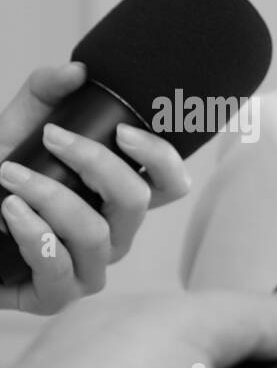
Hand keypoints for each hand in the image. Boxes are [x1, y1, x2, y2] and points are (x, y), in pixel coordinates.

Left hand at [0, 63, 191, 313]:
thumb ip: (42, 98)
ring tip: (8, 176)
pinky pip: (59, 268)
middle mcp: (113, 236)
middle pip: (135, 203)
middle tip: (52, 138)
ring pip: (95, 234)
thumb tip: (76, 70)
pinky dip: (33, 234)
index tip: (124, 132)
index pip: (170, 185)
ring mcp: (89, 270)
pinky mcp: (56, 297)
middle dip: (95, 164)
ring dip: (51, 197)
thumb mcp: (12, 132)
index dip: (162, 160)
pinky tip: (8, 211)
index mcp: (116, 201)